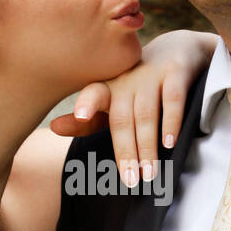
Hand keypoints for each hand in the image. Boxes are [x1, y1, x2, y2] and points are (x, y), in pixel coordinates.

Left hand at [49, 29, 216, 185]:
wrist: (178, 50)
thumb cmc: (139, 86)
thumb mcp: (114, 102)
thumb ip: (87, 120)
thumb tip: (53, 128)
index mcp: (110, 87)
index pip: (94, 94)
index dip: (87, 104)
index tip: (80, 115)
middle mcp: (128, 79)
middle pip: (122, 118)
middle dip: (125, 151)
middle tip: (130, 181)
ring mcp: (152, 75)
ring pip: (146, 114)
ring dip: (147, 145)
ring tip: (149, 173)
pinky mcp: (177, 73)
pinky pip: (173, 99)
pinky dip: (171, 122)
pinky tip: (170, 143)